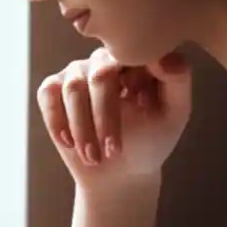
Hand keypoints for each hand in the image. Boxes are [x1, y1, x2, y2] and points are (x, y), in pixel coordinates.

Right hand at [37, 48, 192, 189]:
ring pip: (73, 87)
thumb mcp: (175, 112)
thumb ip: (178, 79)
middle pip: (100, 73)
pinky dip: (58, 121)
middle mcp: (105, 58)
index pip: (132, 53)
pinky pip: (48, 94)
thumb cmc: (151, 140)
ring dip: (83, 128)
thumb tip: (160, 55)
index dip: (135, 85)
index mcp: (136, 57)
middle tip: (113, 151)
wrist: (120, 173)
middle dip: (105, 116)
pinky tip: (70, 143)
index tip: (143, 113)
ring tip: (94, 157)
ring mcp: (77, 71)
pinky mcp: (53, 88)